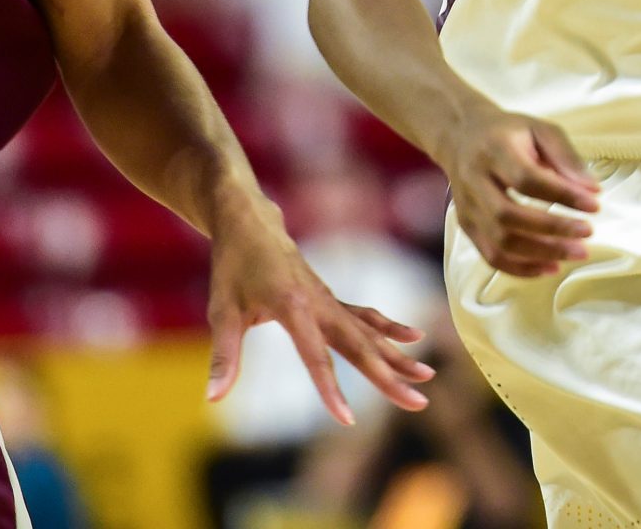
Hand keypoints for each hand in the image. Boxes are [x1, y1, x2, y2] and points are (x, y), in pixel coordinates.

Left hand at [204, 199, 433, 423]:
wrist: (250, 221)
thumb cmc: (233, 266)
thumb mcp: (221, 310)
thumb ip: (224, 356)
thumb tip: (213, 397)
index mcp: (293, 307)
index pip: (316, 357)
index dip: (330, 390)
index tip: (348, 420)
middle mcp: (320, 303)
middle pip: (359, 346)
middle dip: (389, 376)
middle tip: (419, 403)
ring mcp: (329, 299)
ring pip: (369, 332)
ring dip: (398, 355)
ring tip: (427, 375)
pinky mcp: (330, 298)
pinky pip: (365, 316)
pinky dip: (389, 328)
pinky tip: (412, 337)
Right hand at [440, 104, 600, 277]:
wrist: (461, 135)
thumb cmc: (508, 132)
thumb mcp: (540, 129)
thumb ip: (566, 157)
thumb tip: (593, 190)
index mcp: (494, 150)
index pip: (527, 179)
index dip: (562, 195)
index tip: (594, 205)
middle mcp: (474, 180)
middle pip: (509, 215)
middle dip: (553, 229)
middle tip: (587, 233)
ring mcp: (467, 207)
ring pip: (500, 242)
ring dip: (541, 253)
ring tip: (576, 252)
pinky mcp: (466, 226)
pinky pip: (491, 256)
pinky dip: (522, 268)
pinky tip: (551, 266)